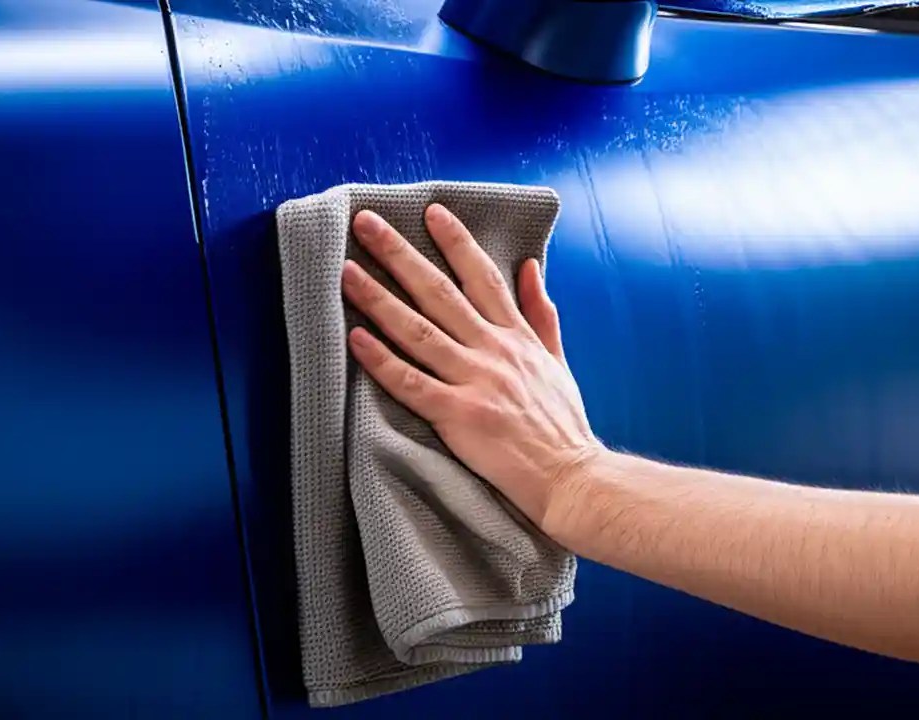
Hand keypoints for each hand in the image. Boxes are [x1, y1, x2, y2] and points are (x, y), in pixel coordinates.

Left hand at [341, 204, 601, 527]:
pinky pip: (411, 382)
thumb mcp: (558, 360)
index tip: (431, 212)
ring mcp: (475, 381)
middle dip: (401, 253)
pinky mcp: (458, 416)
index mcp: (516, 336)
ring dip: (379, 298)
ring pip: (417, 330)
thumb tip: (531, 267)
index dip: (456, 242)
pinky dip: (382, 360)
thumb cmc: (561, 425)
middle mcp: (493, 350)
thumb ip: (541, 313)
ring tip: (347, 271)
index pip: (482, 276)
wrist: (571, 477)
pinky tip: (355, 338)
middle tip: (367, 223)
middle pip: (439, 292)